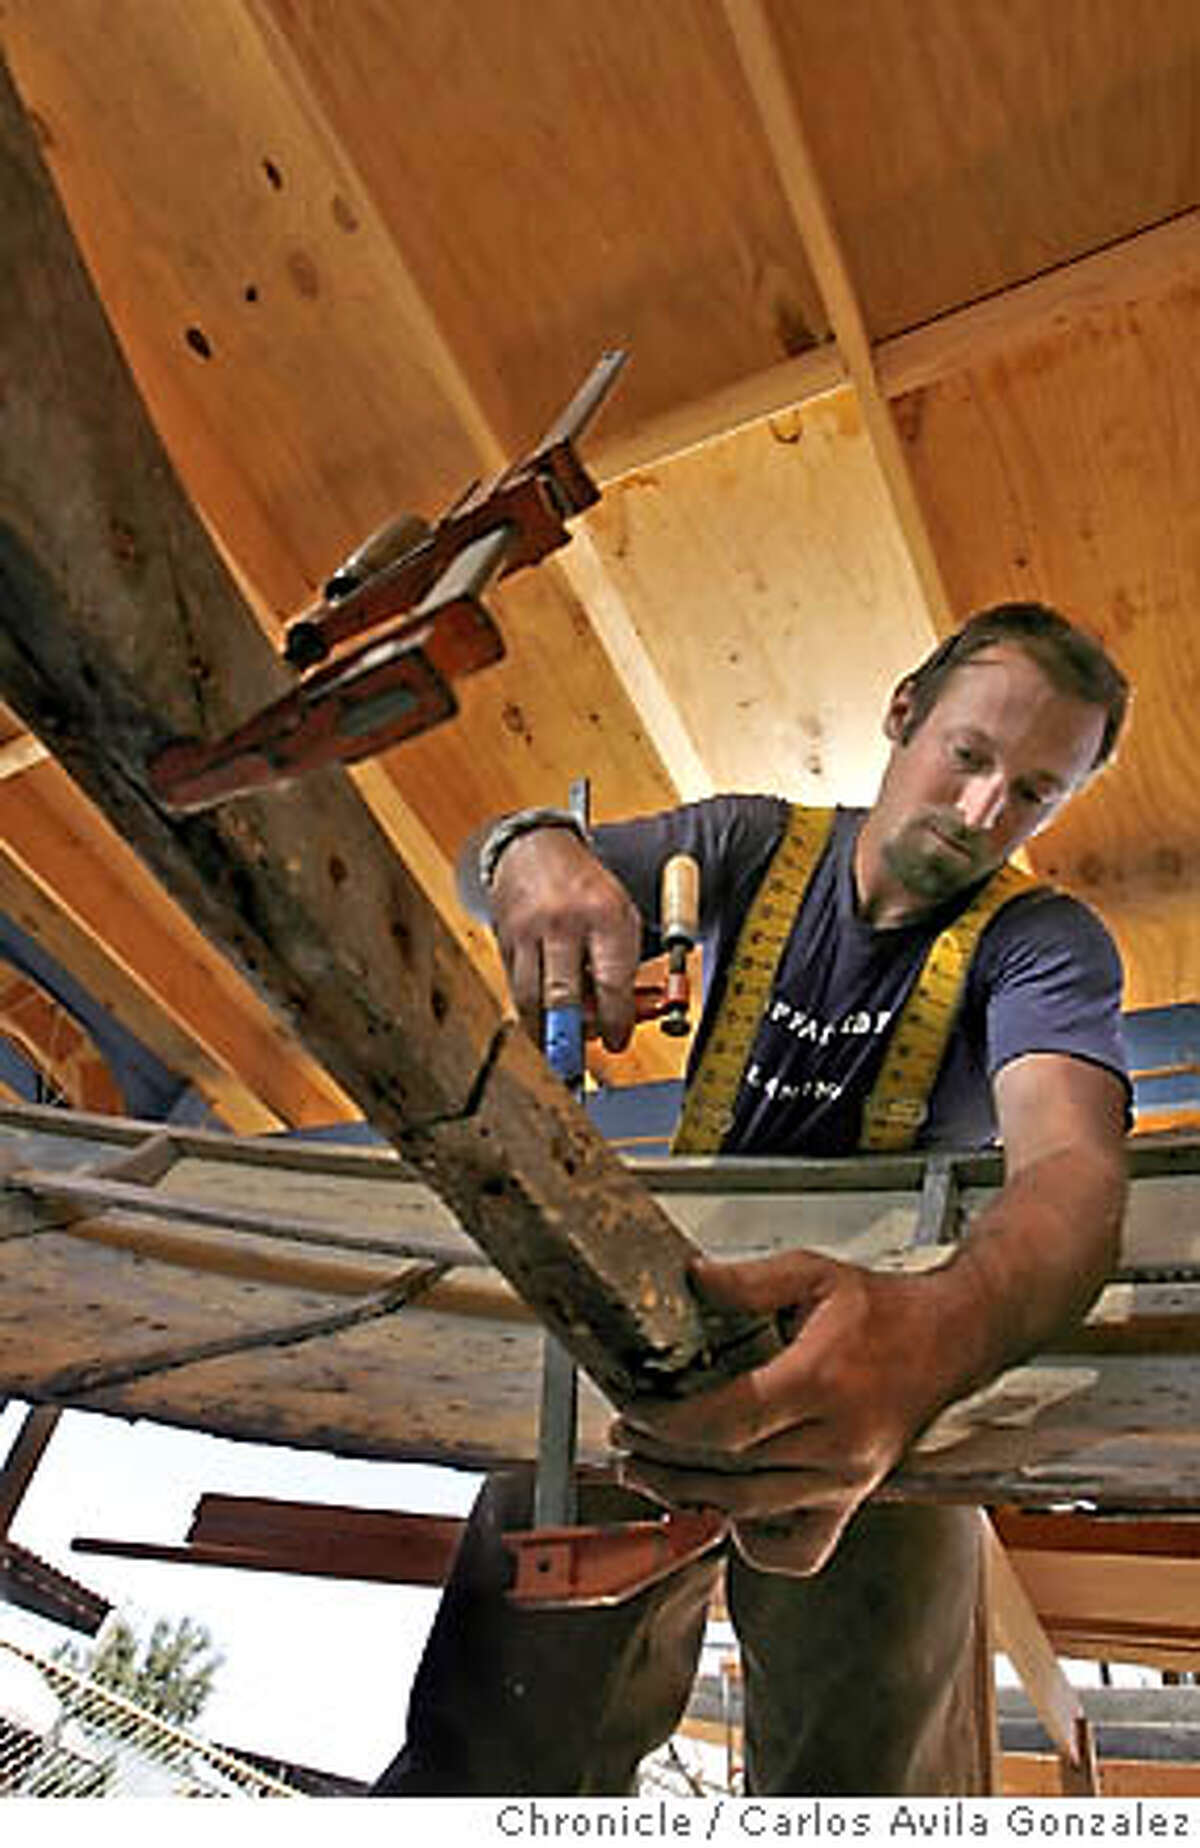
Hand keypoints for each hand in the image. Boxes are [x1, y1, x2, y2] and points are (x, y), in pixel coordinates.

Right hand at [490, 828, 641, 1051]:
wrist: (534, 850)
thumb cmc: (587, 891)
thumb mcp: (622, 918)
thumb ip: (627, 969)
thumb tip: (632, 1017)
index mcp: (603, 914)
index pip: (611, 981)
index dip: (618, 1021)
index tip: (619, 1040)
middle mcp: (562, 923)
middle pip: (565, 997)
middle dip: (577, 1036)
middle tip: (586, 1054)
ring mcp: (527, 933)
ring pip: (531, 1000)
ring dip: (548, 1033)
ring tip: (563, 1044)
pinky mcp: (503, 944)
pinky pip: (516, 991)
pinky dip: (533, 1013)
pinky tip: (549, 1018)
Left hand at [611, 1249, 957, 1575]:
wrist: (951, 1340)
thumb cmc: (882, 1310)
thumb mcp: (813, 1273)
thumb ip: (747, 1281)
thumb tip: (690, 1278)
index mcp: (822, 1382)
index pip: (729, 1422)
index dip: (670, 1427)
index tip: (634, 1414)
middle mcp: (837, 1441)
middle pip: (730, 1472)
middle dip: (664, 1461)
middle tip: (625, 1442)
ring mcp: (847, 1480)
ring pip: (751, 1511)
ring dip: (690, 1498)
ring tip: (648, 1474)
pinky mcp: (853, 1501)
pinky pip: (798, 1549)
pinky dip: (753, 1542)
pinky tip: (722, 1513)